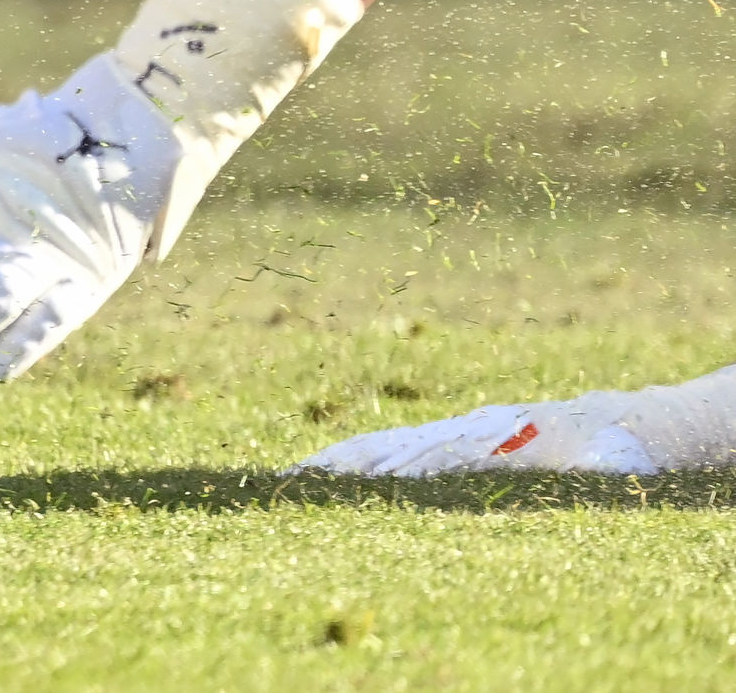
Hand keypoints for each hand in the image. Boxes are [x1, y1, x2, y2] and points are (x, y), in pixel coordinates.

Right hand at [291, 393, 666, 478]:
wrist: (608, 422)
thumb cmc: (616, 454)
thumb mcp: (614, 462)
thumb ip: (603, 465)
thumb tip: (598, 463)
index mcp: (500, 439)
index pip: (444, 457)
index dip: (408, 470)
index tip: (366, 484)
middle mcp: (463, 431)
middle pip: (397, 448)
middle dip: (352, 467)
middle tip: (301, 483)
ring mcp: (446, 433)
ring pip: (382, 446)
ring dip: (335, 465)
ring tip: (288, 482)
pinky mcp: (439, 441)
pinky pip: (384, 449)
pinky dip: (346, 461)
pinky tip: (314, 474)